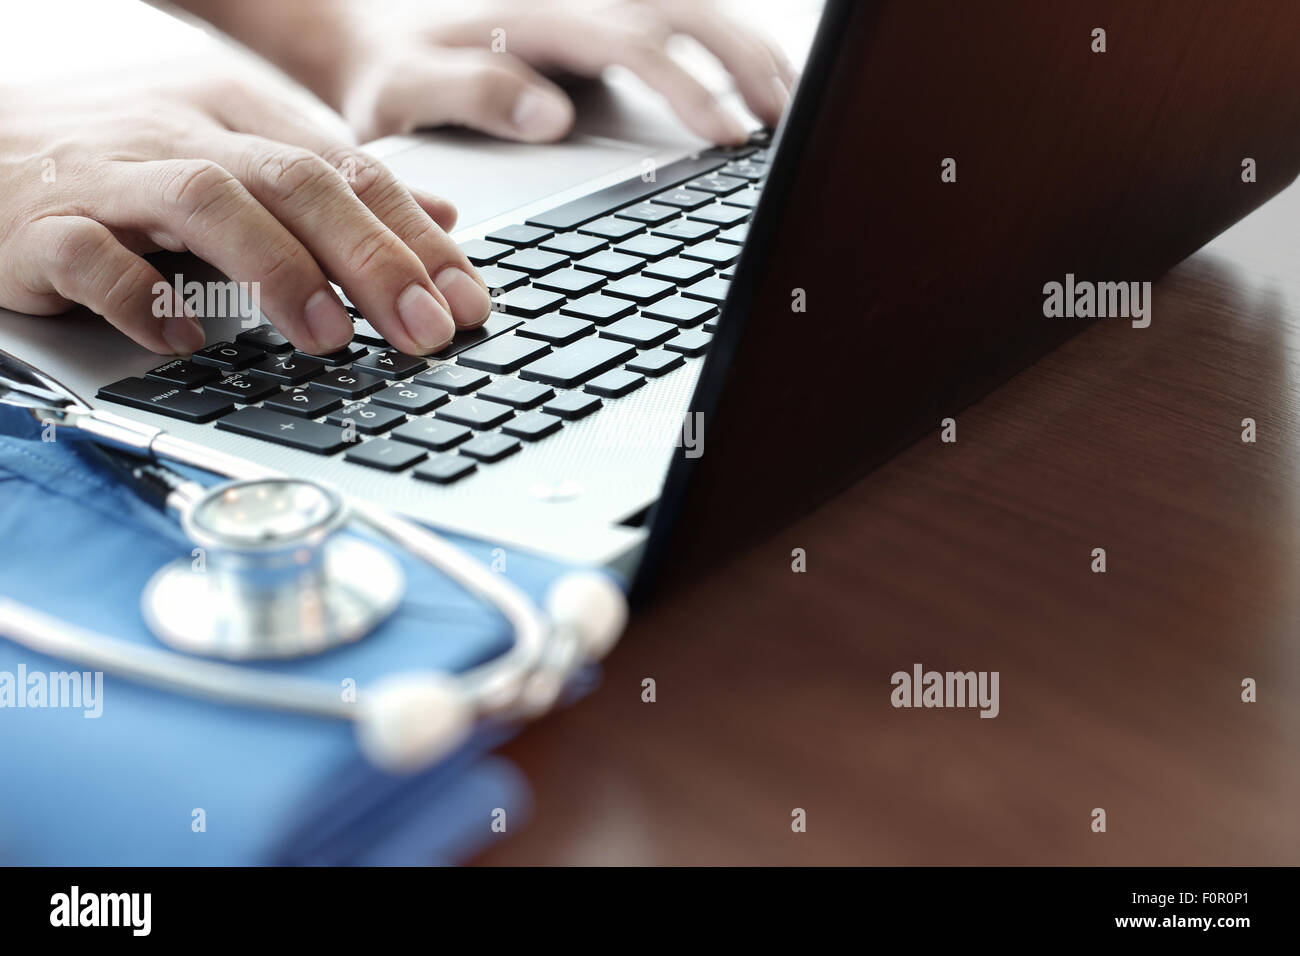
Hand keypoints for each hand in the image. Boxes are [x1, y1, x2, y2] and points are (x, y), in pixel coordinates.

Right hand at [0, 78, 490, 355]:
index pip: (352, 170)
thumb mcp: (239, 156)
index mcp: (240, 113)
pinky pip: (96, 257)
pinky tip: (188, 341)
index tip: (469, 302)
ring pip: (208, 202)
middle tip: (428, 330)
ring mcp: (112, 174)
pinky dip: (145, 300)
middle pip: (298, 182)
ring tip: (331, 338)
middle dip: (375, 260)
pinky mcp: (42, 224)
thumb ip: (333, 188)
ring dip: (279, 272)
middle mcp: (183, 133)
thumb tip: (438, 217)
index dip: (418, 238)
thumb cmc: (123, 163)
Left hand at [331, 0, 795, 143]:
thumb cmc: (387, 70)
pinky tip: (746, 78)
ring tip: (784, 101)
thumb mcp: (406, 90)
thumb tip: (556, 116)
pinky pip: (671, 22)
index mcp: (538, 18)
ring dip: (742, 49)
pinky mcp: (593, 21)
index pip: (636, 45)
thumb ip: (475, 98)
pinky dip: (718, 45)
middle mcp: (572, 0)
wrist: (365, 31)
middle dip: (741, 60)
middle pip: (682, 12)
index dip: (689, 89)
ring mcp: (587, 5)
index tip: (728, 136)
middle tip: (780, 119)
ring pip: (688, 9)